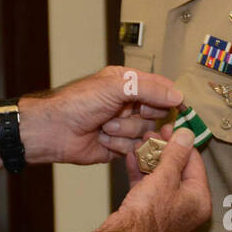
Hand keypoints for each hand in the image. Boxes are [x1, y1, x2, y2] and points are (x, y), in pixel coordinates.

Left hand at [25, 65, 182, 165]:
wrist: (54, 130)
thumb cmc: (78, 103)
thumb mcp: (115, 87)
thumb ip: (148, 90)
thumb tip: (177, 95)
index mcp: (128, 82)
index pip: (160, 89)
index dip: (166, 98)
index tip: (169, 105)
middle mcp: (128, 103)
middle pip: (156, 114)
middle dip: (138, 117)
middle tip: (119, 113)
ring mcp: (124, 126)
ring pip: (145, 133)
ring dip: (124, 132)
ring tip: (104, 127)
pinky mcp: (119, 146)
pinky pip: (134, 149)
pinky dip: (118, 145)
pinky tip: (102, 140)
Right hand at [108, 126, 210, 231]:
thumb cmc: (147, 216)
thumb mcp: (164, 177)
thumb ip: (176, 154)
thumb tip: (187, 135)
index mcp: (200, 200)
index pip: (195, 162)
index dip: (181, 143)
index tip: (170, 129)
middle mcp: (188, 207)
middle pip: (178, 169)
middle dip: (163, 150)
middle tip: (153, 134)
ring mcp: (169, 211)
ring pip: (162, 177)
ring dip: (150, 159)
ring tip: (140, 143)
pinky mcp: (151, 213)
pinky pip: (150, 187)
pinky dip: (141, 173)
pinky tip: (132, 158)